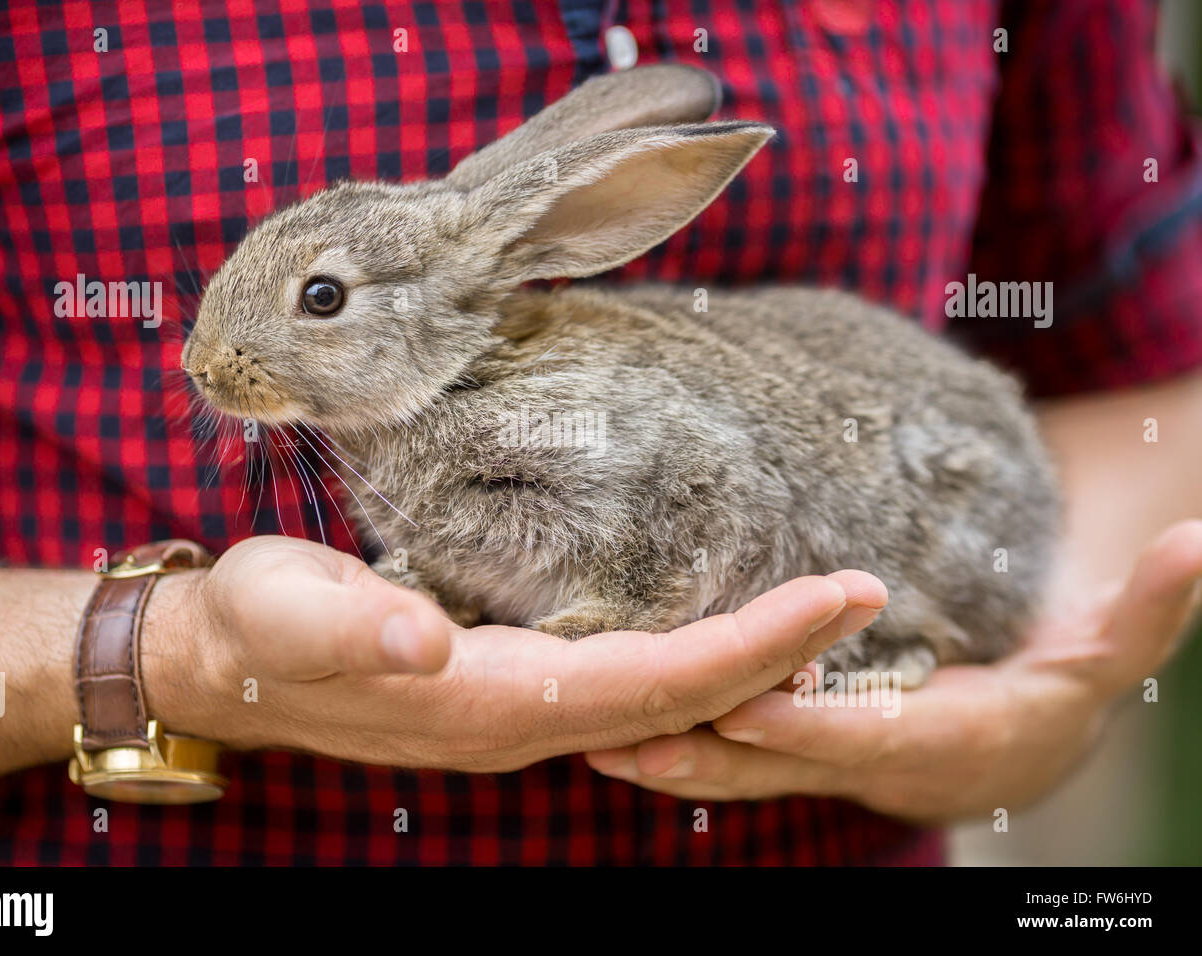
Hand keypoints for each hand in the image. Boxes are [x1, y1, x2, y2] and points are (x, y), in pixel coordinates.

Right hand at [142, 535, 885, 772]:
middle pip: (686, 696)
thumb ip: (354, 627)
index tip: (836, 595)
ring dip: (753, 656)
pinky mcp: (517, 684)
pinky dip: (700, 655)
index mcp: (490, 700)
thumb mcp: (286, 610)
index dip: (752, 645)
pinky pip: (634, 680)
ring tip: (828, 610)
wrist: (223, 659)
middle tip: (867, 589)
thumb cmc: (256, 625)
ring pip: (668, 695)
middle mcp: (525, 716)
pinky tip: (731, 626)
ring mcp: (526, 707)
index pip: (654, 683)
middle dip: (784, 650)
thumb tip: (429, 639)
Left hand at [583, 521, 1201, 821]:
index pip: (873, 736)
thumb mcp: (1103, 656)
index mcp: (947, 744)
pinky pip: (727, 752)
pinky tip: (606, 725)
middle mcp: (876, 766)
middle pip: (786, 765)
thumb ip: (1145, 610)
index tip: (751, 704)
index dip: (815, 725)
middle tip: (632, 733)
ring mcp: (827, 765)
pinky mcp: (793, 752)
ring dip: (671, 758)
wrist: (1014, 747)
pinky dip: (674, 743)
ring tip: (592, 739)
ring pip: (742, 769)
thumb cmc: (1054, 690)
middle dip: (712, 755)